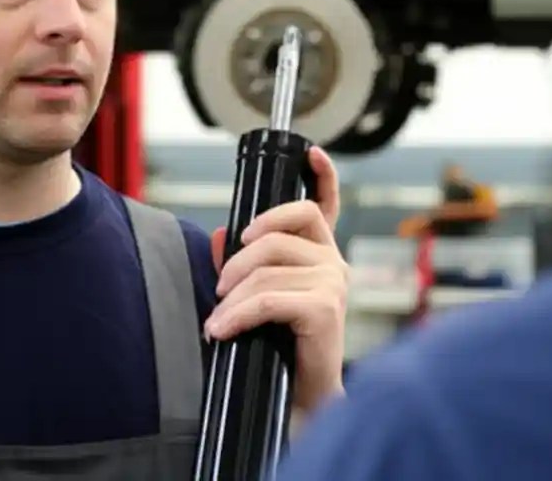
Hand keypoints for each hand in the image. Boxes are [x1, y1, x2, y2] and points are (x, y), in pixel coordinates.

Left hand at [205, 146, 348, 416]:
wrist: (300, 398)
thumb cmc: (280, 347)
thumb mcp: (256, 298)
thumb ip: (239, 265)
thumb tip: (219, 232)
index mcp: (319, 254)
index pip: (325, 205)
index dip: (322, 175)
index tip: (311, 152)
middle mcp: (333, 262)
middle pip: (277, 233)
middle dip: (238, 258)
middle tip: (219, 288)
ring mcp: (333, 283)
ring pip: (267, 270)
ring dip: (232, 297)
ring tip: (218, 321)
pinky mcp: (325, 308)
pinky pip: (268, 298)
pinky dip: (238, 314)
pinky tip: (222, 330)